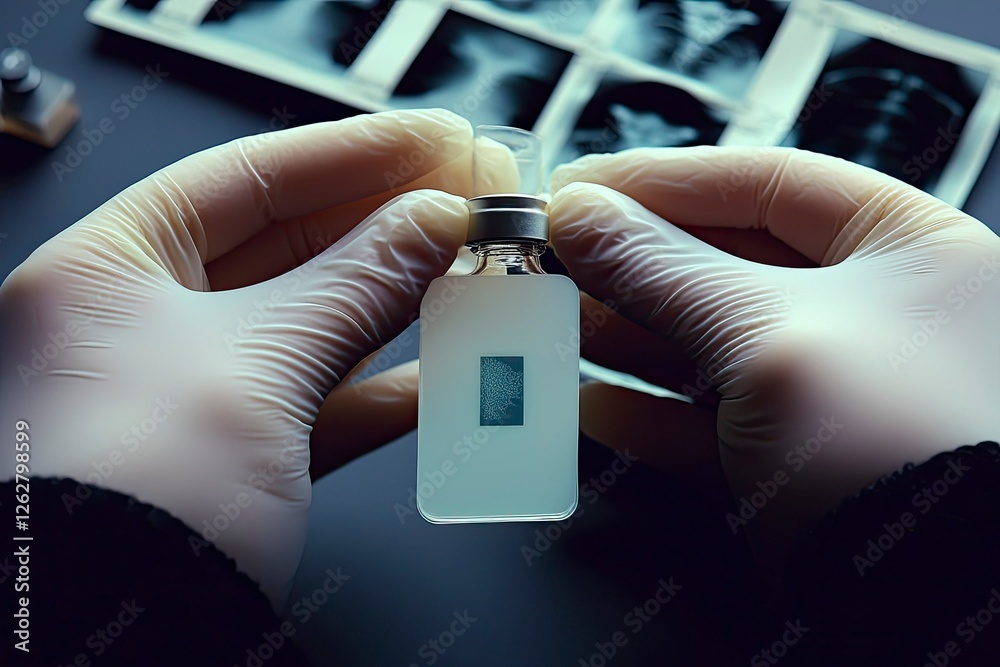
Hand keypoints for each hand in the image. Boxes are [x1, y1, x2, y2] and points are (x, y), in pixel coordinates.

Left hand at [0, 109, 513, 608]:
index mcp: (105, 269)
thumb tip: (434, 223)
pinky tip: (445, 367)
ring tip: (469, 272)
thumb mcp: (261, 362)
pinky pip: (322, 399)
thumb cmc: (136, 500)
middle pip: (286, 244)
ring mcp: (191, 390)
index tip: (431, 140)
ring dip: (396, 301)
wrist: (111, 649)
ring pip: (313, 322)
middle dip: (384, 224)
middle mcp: (139, 322)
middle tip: (466, 203)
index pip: (246, 176)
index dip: (351, 152)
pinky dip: (386, 384)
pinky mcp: (234, 454)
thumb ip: (358, 282)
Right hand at [547, 146, 999, 582]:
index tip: (583, 190)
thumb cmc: (900, 450)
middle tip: (558, 258)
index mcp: (909, 248)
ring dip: (628, 335)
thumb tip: (584, 217)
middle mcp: (877, 311)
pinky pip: (710, 421)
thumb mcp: (768, 334)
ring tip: (559, 324)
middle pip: (729, 261)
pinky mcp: (798, 457)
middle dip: (634, 262)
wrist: (932, 605)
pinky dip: (649, 414)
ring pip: (710, 343)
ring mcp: (833, 388)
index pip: (767, 183)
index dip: (664, 181)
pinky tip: (596, 407)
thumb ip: (664, 268)